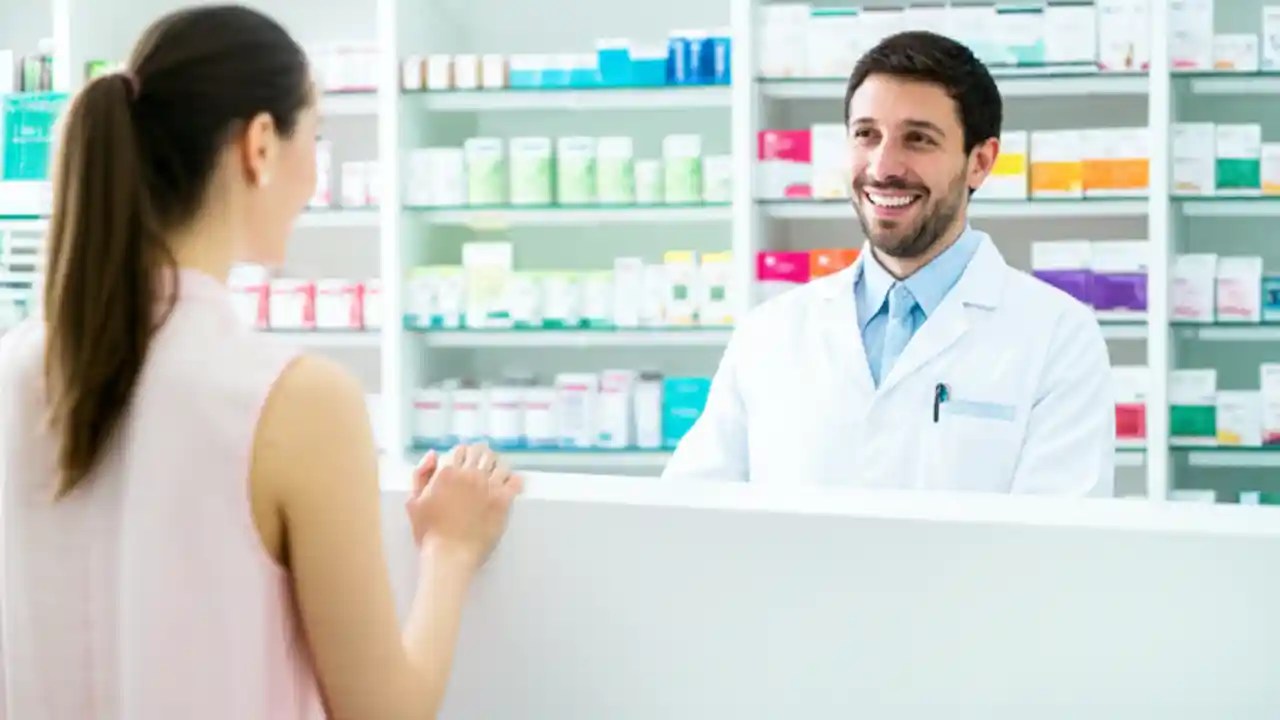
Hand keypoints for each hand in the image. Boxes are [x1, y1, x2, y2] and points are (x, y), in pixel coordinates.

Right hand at [404, 444, 522, 568]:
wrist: (450, 556)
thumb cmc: (429, 533)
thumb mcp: (414, 501)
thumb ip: (421, 474)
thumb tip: (434, 454)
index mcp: (447, 472)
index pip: (460, 449)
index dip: (461, 456)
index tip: (463, 464)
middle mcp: (470, 474)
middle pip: (481, 451)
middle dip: (479, 457)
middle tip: (480, 468)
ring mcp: (488, 486)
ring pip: (499, 462)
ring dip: (496, 467)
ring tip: (493, 477)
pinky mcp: (503, 500)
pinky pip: (515, 480)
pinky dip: (513, 481)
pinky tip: (507, 488)